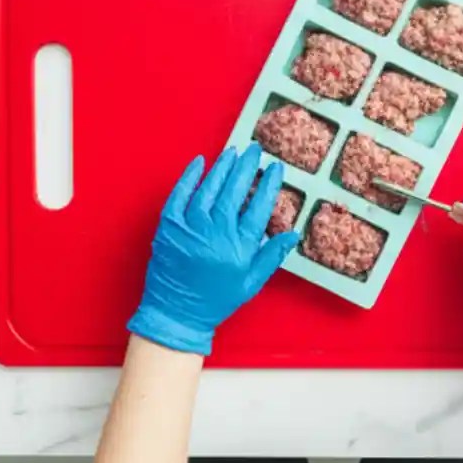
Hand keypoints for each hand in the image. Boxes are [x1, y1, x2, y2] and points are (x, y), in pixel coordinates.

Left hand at [127, 144, 299, 355]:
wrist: (177, 313)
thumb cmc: (217, 299)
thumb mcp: (252, 283)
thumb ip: (272, 256)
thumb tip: (293, 233)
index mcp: (239, 247)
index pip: (258, 207)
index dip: (269, 185)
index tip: (276, 168)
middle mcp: (216, 233)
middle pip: (234, 192)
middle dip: (247, 167)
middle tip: (255, 149)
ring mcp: (190, 227)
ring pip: (209, 189)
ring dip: (222, 168)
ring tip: (233, 152)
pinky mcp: (169, 226)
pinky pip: (179, 195)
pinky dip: (189, 177)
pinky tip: (200, 162)